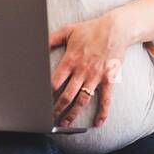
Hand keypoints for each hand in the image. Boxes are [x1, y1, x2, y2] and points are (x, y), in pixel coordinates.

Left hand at [49, 11, 129, 126]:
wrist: (116, 29)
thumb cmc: (91, 29)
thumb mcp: (68, 30)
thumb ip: (51, 38)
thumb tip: (37, 42)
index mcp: (70, 60)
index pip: (55, 82)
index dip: (46, 94)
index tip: (40, 103)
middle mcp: (82, 71)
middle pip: (66, 95)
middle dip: (57, 109)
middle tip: (49, 119)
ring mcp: (95, 77)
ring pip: (82, 100)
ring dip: (73, 113)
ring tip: (65, 124)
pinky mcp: (108, 80)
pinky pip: (105, 99)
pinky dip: (102, 112)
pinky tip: (98, 123)